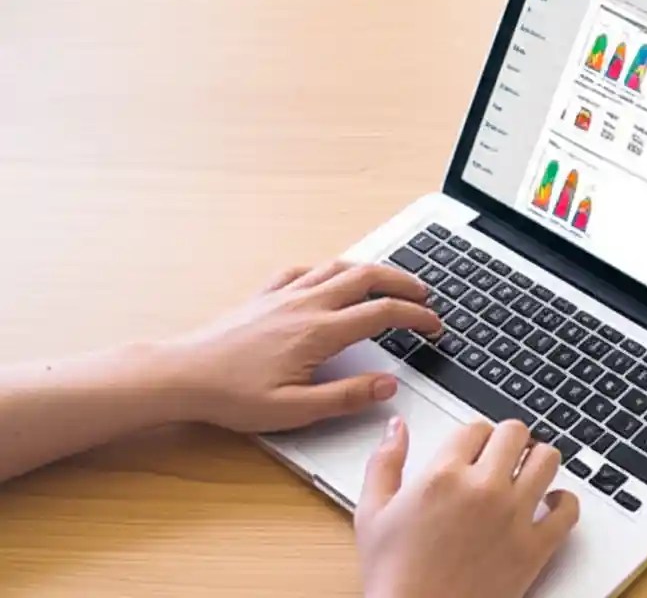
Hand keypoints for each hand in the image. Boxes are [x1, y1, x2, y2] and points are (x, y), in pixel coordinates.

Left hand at [166, 262, 442, 432]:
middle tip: (425, 294)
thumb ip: (346, 396)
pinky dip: (329, 270)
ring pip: (340, 267)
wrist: (182, 375)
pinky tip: (331, 279)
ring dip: (372, 270)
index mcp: (319, 332)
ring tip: (391, 280)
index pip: (383, 313)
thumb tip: (388, 384)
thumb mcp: (295, 410)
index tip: (434, 326)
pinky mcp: (265, 294)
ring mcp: (285, 294)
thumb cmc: (232, 396)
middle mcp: (306, 304)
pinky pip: (306, 270)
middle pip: (368, 277)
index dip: (417, 317)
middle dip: (404, 281)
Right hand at [356, 418, 580, 597]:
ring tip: (527, 471)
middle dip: (508, 440)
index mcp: (443, 475)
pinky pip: (568, 509)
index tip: (474, 448)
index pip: (476, 427)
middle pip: (515, 433)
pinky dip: (564, 502)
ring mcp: (514, 516)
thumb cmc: (394, 576)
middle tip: (502, 455)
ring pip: (547, 459)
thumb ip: (385, 462)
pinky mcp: (535, 547)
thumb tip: (397, 428)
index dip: (475, 436)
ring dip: (538, 460)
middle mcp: (483, 488)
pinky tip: (551, 503)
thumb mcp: (372, 512)